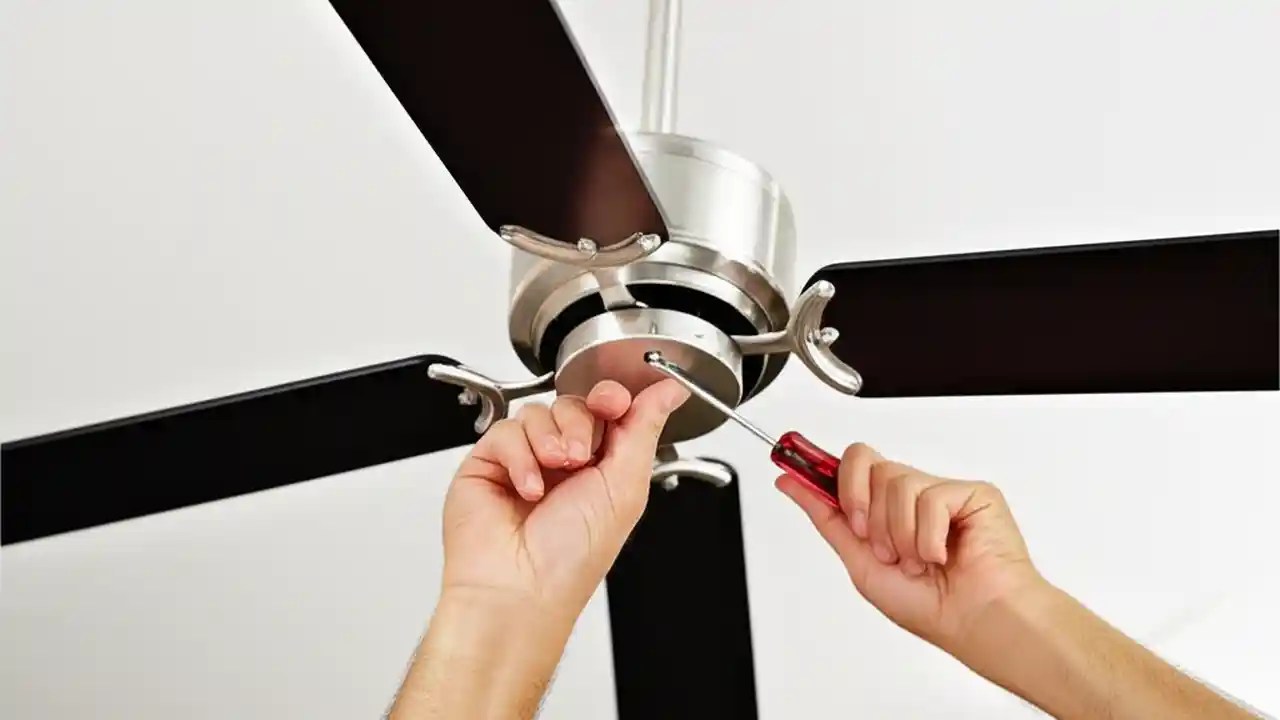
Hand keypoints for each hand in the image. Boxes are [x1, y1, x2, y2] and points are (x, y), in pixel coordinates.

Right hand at [440, 379, 688, 623]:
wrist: (521, 588)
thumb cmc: (572, 558)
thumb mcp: (626, 487)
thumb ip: (645, 429)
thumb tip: (670, 391)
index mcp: (601, 469)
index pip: (608, 411)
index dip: (612, 397)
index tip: (614, 402)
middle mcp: (562, 464)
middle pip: (573, 404)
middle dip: (580, 424)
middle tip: (580, 456)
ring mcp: (524, 463)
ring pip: (537, 412)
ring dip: (549, 439)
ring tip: (552, 472)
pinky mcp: (488, 465)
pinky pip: (505, 431)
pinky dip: (519, 457)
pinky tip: (527, 489)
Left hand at [777, 443, 1043, 654]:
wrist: (974, 623)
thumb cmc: (929, 605)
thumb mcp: (860, 563)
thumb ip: (828, 518)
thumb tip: (790, 483)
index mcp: (887, 509)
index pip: (852, 468)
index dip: (825, 466)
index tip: (793, 460)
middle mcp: (912, 495)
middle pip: (866, 464)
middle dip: (863, 510)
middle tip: (880, 547)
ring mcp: (942, 492)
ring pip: (895, 480)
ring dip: (898, 533)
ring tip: (917, 561)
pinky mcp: (973, 493)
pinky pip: (930, 496)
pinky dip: (928, 536)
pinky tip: (943, 555)